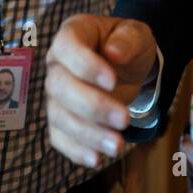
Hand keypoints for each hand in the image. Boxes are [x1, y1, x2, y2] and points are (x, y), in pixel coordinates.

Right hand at [45, 14, 156, 167]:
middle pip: (60, 87)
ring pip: (59, 116)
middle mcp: (57, 64)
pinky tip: (96, 158)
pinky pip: (59, 137)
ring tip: (117, 146)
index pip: (67, 47)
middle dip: (92, 106)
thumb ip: (128, 40)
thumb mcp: (137, 34)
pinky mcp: (60, 119)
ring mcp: (56, 94)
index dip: (85, 65)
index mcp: (73, 34)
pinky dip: (75, 150)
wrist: (128, 66)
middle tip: (124, 120)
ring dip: (87, 134)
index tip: (113, 81)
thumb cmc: (128, 45)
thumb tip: (114, 52)